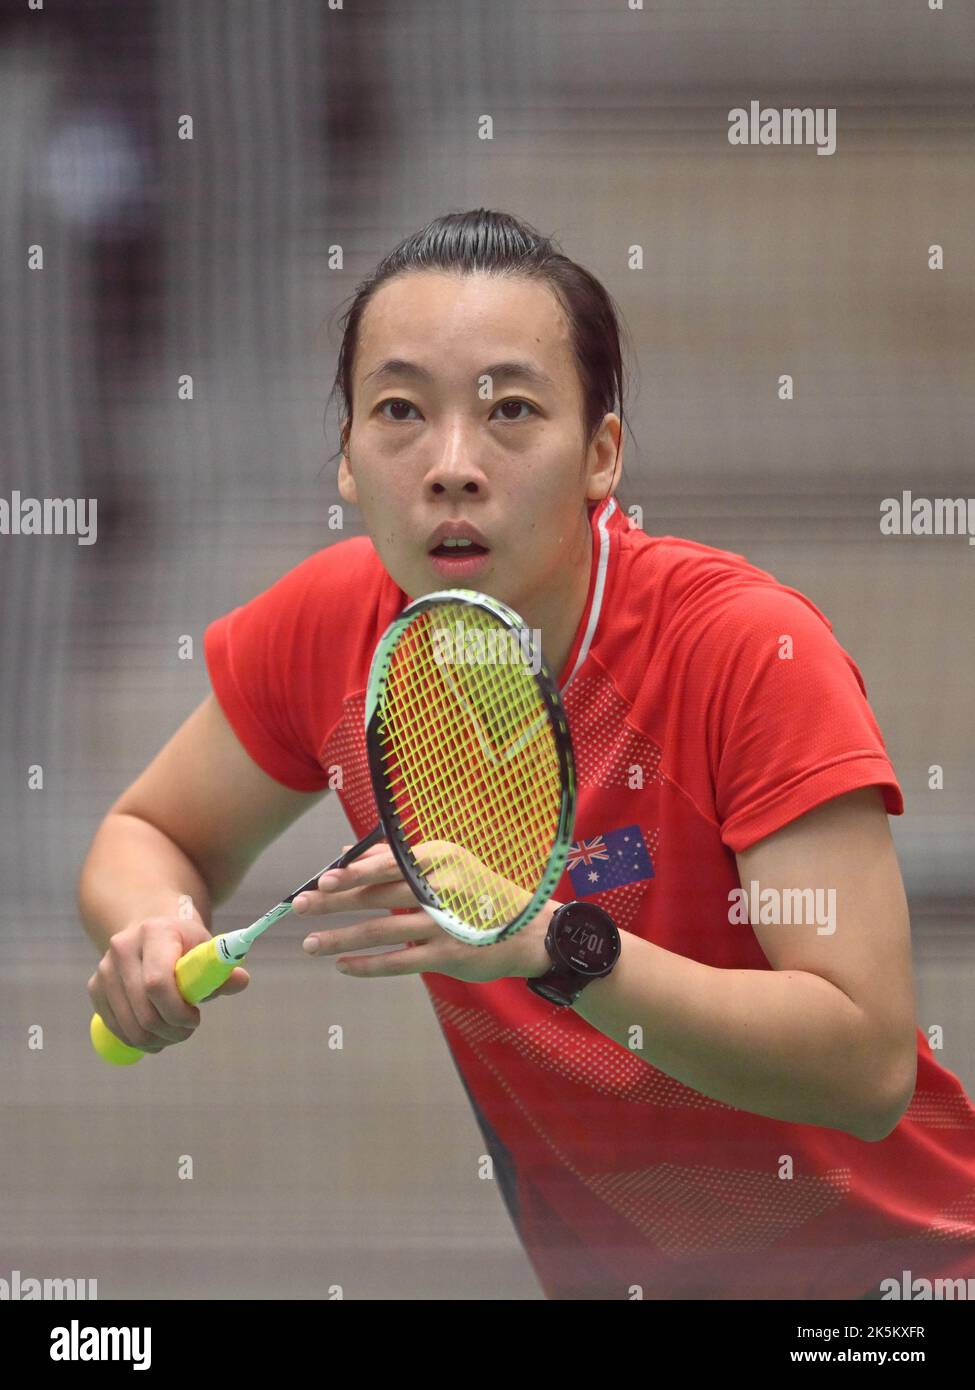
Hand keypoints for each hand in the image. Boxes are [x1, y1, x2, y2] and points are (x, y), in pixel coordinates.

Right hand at [87, 914, 249, 1052]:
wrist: (150, 928)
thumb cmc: (186, 943)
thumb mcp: (206, 948)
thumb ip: (222, 971)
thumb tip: (240, 981)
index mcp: (154, 933)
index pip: (158, 983)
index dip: (177, 1011)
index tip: (196, 1019)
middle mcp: (122, 947)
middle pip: (143, 1010)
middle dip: (170, 1031)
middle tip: (187, 1032)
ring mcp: (104, 967)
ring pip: (128, 1025)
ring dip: (154, 1040)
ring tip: (174, 1035)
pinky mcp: (95, 986)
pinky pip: (114, 1027)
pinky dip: (136, 1040)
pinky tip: (154, 1035)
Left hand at [293, 840, 553, 983]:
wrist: (530, 930)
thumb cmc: (478, 894)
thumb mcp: (445, 866)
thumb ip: (396, 859)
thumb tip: (345, 853)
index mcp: (439, 858)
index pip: (386, 863)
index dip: (350, 873)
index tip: (320, 880)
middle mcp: (440, 887)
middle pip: (376, 895)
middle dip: (334, 902)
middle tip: (299, 908)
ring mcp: (444, 923)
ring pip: (381, 930)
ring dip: (342, 938)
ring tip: (310, 944)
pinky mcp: (447, 954)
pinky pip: (399, 961)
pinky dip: (368, 965)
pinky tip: (343, 966)